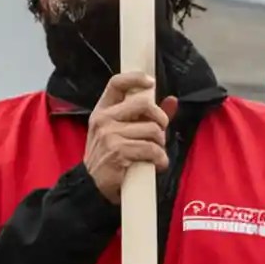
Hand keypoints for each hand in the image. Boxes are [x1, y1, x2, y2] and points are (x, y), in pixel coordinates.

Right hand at [85, 72, 178, 203]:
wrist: (92, 185)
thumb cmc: (110, 157)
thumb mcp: (122, 132)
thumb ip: (147, 116)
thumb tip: (172, 100)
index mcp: (102, 110)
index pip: (116, 83)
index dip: (135, 78)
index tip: (151, 82)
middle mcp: (103, 119)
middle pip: (144, 104)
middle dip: (160, 119)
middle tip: (159, 132)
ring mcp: (109, 135)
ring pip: (152, 130)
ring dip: (160, 144)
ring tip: (155, 154)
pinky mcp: (118, 152)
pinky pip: (151, 149)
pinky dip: (159, 159)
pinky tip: (156, 164)